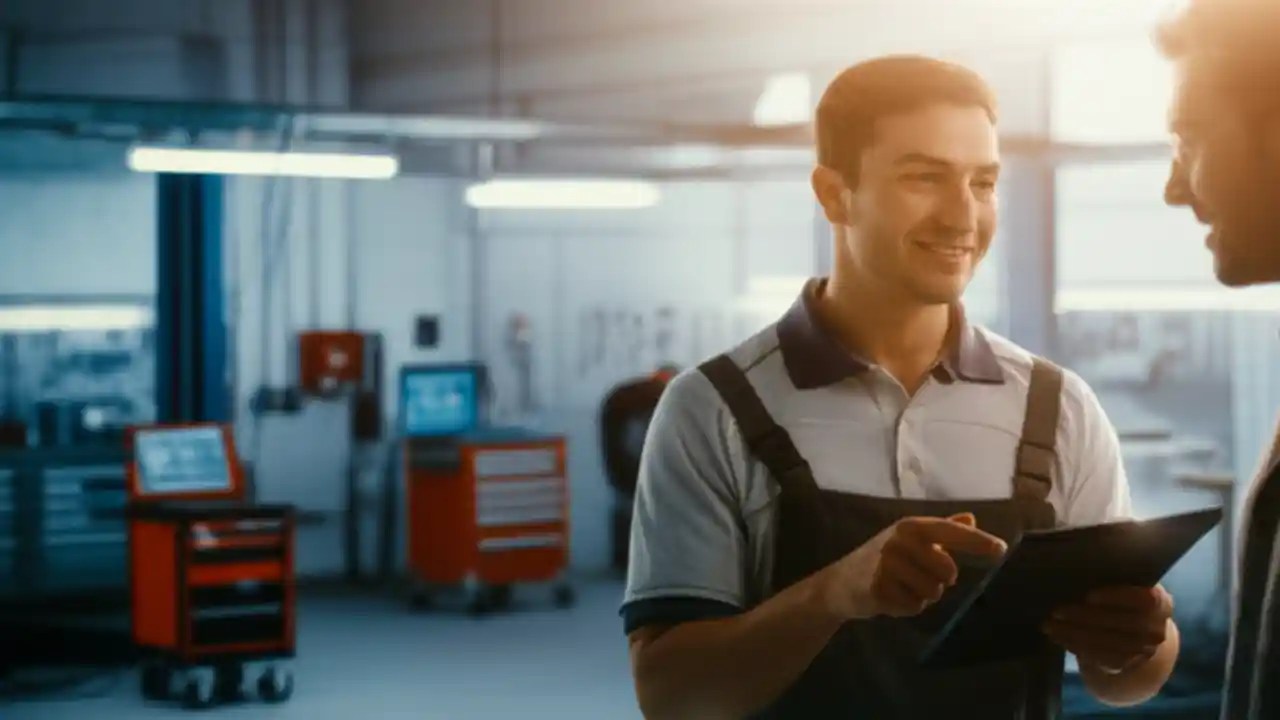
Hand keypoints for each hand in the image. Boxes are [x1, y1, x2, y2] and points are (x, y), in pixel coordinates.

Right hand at [819, 513, 1007, 620]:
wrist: (840, 583)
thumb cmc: (881, 559)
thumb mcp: (910, 541)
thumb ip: (942, 531)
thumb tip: (970, 518)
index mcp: (910, 526)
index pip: (951, 532)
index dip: (978, 541)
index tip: (1002, 549)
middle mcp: (899, 541)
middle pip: (948, 571)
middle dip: (939, 580)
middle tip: (916, 576)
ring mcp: (887, 565)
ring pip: (933, 592)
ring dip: (922, 595)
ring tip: (901, 587)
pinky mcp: (879, 589)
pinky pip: (914, 607)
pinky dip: (906, 608)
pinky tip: (890, 597)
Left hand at [1042, 585, 1173, 674]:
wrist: (1135, 628)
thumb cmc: (1121, 593)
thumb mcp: (1124, 581)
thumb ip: (1111, 572)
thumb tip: (1078, 557)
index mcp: (1160, 602)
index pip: (1144, 600)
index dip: (1116, 598)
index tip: (1089, 595)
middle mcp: (1156, 629)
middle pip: (1119, 624)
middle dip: (1085, 618)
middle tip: (1056, 610)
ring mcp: (1142, 651)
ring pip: (1105, 643)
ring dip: (1073, 634)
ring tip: (1049, 624)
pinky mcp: (1125, 664)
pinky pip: (1098, 658)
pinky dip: (1074, 646)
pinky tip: (1057, 636)